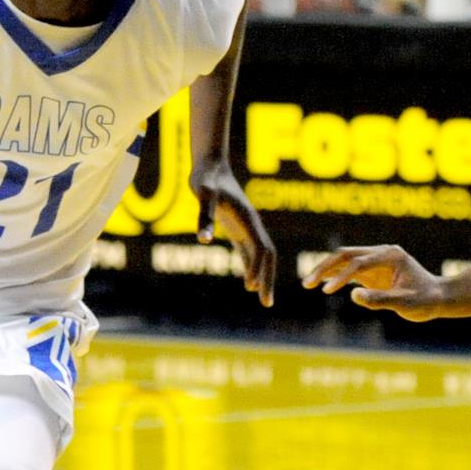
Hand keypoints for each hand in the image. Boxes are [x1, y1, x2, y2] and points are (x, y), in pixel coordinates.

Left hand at [191, 161, 275, 306]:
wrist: (210, 165)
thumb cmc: (206, 178)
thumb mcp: (203, 194)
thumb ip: (204, 216)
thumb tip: (203, 239)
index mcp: (248, 219)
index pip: (261, 249)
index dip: (258, 268)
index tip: (252, 288)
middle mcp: (252, 225)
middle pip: (267, 256)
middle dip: (268, 280)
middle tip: (267, 304)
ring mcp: (247, 227)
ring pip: (261, 256)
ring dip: (263, 277)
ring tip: (262, 299)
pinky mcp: (238, 228)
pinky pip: (249, 252)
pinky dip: (252, 268)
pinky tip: (249, 283)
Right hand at [302, 245, 461, 320]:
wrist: (438, 298)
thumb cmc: (426, 300)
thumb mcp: (406, 304)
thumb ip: (381, 300)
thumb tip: (354, 296)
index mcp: (391, 255)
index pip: (359, 263)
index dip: (340, 277)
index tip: (326, 291)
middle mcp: (381, 253)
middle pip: (346, 255)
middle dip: (325, 267)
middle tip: (308, 282)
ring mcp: (375, 261)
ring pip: (344, 260)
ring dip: (326, 270)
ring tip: (307, 283)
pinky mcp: (372, 271)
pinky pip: (349, 270)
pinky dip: (334, 276)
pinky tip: (321, 285)